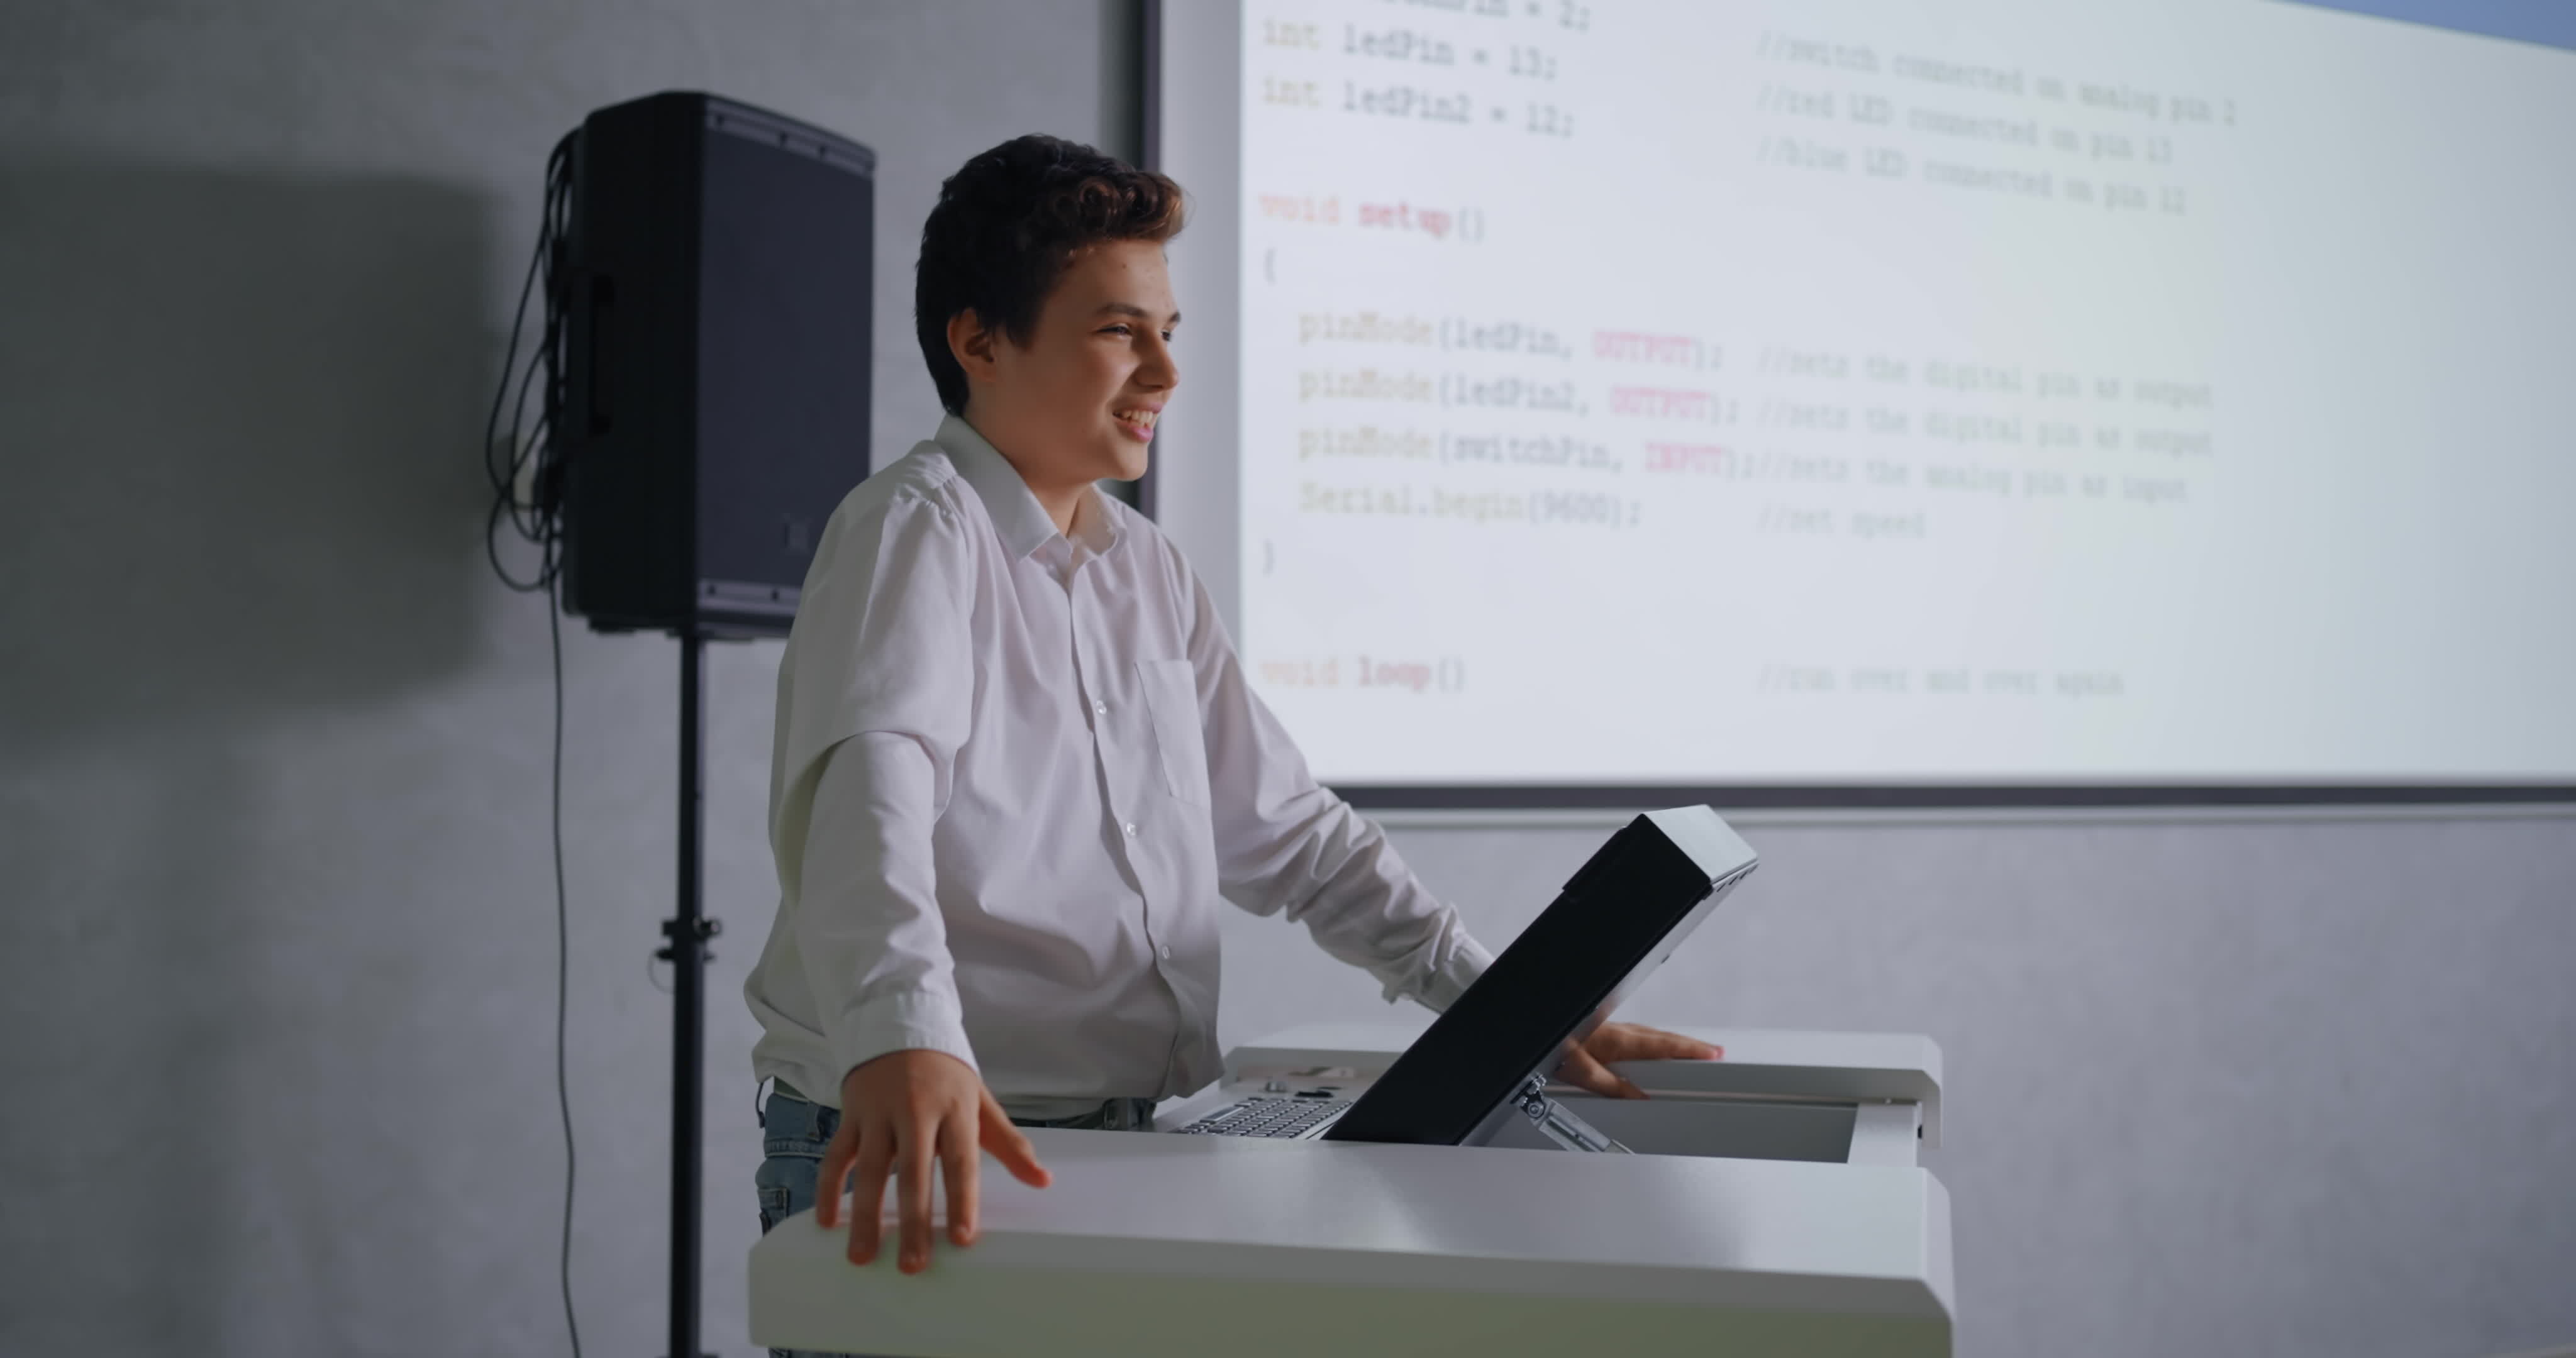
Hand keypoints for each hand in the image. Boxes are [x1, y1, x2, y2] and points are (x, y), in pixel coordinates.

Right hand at [813, 1049, 1051, 1272]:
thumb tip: (1042, 1181)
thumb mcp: (982, 1103)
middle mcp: (915, 1110)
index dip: (962, 1200)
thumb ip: (1010, 1145)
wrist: (902, 1025)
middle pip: (913, 1173)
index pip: (960, 1161)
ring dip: (864, 1216)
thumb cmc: (947, 1076)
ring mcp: (879, 1112)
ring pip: (869, 1169)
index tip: (962, 1239)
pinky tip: (827, 1222)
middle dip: (913, 1221)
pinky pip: (836, 1156)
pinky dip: (829, 1188)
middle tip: (912, 1265)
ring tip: (862, 1256)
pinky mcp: (851, 1114)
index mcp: (954, 1109)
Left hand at [1553, 1022, 1720, 1099]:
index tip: (1714, 1054)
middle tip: (1714, 1053)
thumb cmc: (1554, 1048)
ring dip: (1673, 1044)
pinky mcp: (1605, 1029)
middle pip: (1664, 1038)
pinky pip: (1639, 1035)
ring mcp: (1614, 1028)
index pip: (1665, 1046)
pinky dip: (1655, 1042)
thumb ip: (1615, 1088)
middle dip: (1691, 1046)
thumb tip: (1641, 1099)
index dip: (1692, 1050)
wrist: (1539, 1028)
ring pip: (1652, 1035)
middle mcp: (1621, 1031)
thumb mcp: (1584, 1074)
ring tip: (1691, 1054)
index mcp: (1620, 1041)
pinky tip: (1653, 1049)